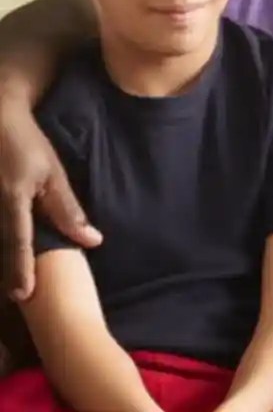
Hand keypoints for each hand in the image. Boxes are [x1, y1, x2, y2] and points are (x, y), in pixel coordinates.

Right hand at [0, 100, 99, 299]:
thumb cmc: (28, 144)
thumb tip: (92, 241)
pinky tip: (4, 258)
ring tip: (9, 286)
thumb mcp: (52, 174)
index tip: (24, 296)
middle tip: (15, 299)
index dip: (21, 270)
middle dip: (4, 271)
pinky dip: (0, 244)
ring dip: (1, 258)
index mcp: (11, 198)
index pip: (18, 242)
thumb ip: (68, 210)